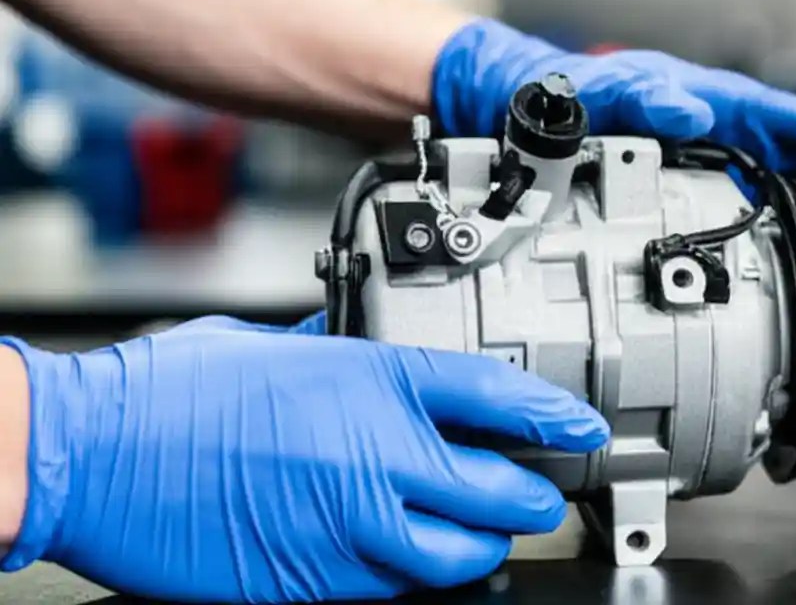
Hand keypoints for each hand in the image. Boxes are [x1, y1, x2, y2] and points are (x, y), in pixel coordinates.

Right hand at [0, 315, 608, 602]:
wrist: (90, 456)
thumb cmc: (170, 395)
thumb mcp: (272, 346)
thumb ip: (338, 347)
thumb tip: (365, 338)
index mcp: (370, 382)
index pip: (498, 395)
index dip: (555, 412)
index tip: (583, 424)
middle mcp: (375, 455)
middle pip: (504, 490)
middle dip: (533, 495)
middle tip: (537, 490)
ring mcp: (349, 526)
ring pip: (463, 555)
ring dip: (482, 544)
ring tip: (479, 531)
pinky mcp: (316, 581)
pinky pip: (396, 588)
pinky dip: (415, 574)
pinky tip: (404, 555)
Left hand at [433, 19, 795, 259]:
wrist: (533, 117)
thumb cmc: (572, 93)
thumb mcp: (602, 87)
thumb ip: (643, 94)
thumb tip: (693, 110)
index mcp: (721, 106)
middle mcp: (729, 137)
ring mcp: (719, 167)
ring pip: (795, 199)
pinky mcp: (701, 194)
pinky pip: (757, 218)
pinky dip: (788, 246)